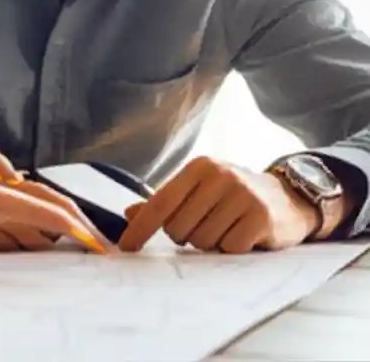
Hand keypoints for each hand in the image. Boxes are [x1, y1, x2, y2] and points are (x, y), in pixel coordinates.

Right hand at [0, 143, 109, 252]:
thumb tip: (13, 175)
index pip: (25, 202)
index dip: (58, 217)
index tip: (84, 229)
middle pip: (30, 222)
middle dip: (65, 231)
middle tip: (96, 242)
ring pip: (18, 234)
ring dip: (49, 238)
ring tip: (79, 241)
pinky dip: (21, 238)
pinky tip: (39, 243)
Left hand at [118, 156, 318, 253]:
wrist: (288, 199)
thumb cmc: (232, 197)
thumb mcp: (199, 191)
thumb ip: (165, 203)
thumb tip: (129, 214)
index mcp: (199, 167)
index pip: (160, 202)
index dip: (140, 227)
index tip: (126, 247)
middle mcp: (220, 176)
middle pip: (178, 227)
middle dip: (185, 235)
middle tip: (206, 225)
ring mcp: (243, 195)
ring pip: (202, 240)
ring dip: (210, 242)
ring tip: (226, 227)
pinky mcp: (261, 217)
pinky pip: (229, 248)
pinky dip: (231, 248)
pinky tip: (243, 234)